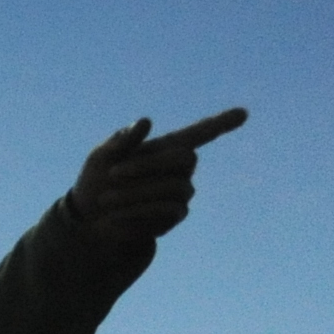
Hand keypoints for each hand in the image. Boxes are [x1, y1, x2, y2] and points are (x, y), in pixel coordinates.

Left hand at [63, 109, 248, 250]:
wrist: (89, 220)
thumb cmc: (96, 181)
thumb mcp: (101, 157)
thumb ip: (121, 141)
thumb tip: (147, 121)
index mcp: (164, 147)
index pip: (200, 133)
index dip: (221, 123)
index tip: (243, 113)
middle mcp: (179, 169)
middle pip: (185, 158)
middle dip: (147, 165)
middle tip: (112, 175)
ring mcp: (180, 193)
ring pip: (173, 188)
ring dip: (135, 194)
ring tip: (105, 200)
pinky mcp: (173, 217)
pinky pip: (164, 212)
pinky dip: (135, 213)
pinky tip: (112, 218)